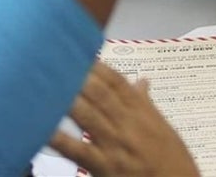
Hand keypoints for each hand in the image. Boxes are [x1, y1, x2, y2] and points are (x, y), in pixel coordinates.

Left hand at [49, 62, 198, 176]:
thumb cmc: (172, 160)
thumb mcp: (163, 128)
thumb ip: (146, 103)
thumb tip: (142, 81)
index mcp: (141, 112)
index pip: (116, 81)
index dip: (97, 65)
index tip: (78, 50)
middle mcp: (127, 124)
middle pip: (99, 93)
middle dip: (78, 76)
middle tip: (56, 59)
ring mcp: (114, 145)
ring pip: (88, 115)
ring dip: (67, 99)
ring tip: (45, 83)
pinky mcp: (104, 167)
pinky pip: (78, 150)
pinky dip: (60, 139)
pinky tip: (43, 128)